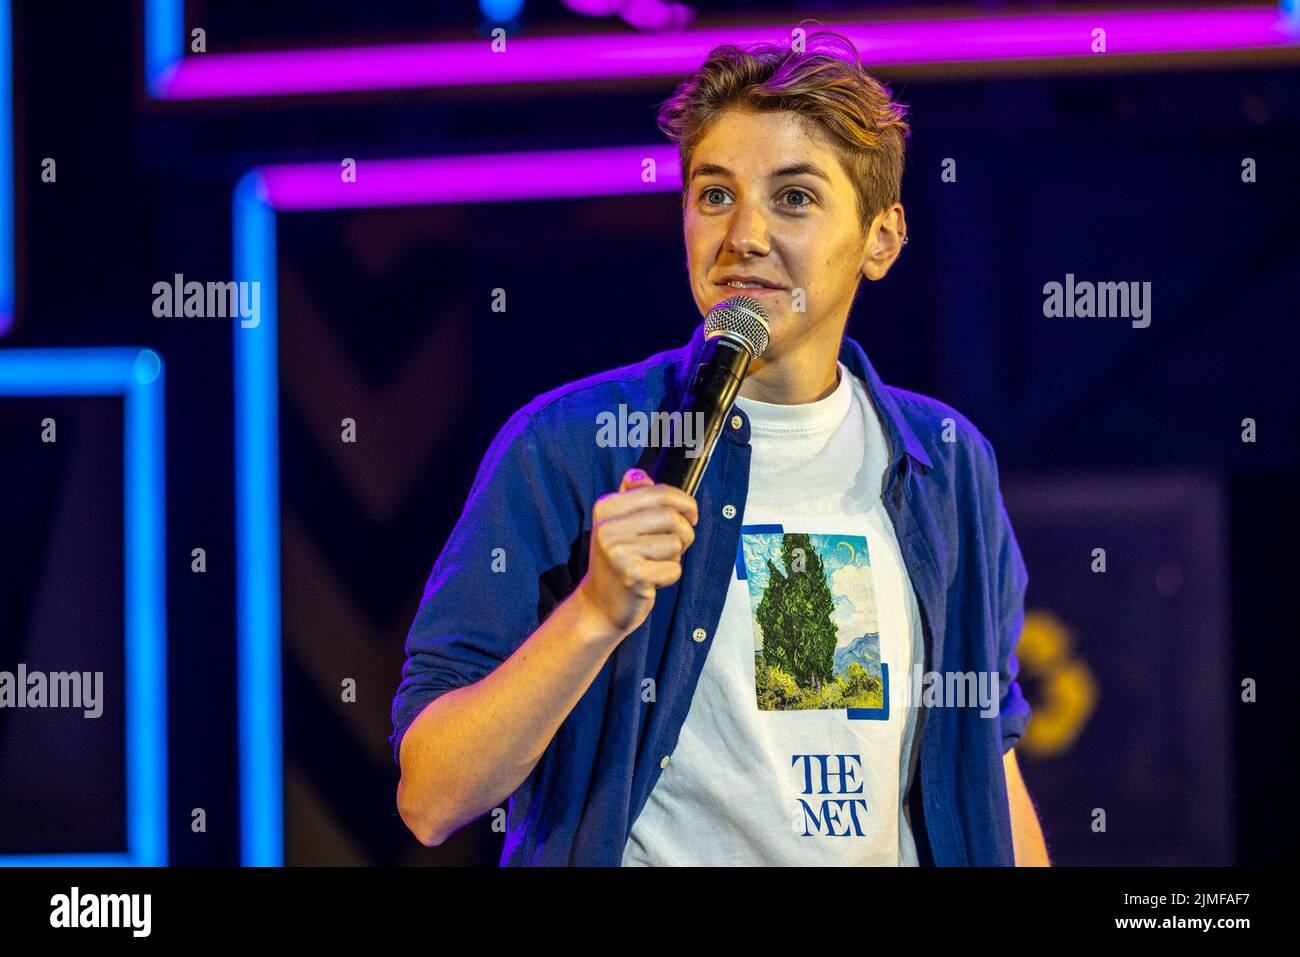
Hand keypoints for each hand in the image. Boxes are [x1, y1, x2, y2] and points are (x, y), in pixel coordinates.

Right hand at [576, 468, 698, 638]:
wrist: (598, 606)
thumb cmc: (617, 562)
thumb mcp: (617, 524)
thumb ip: (630, 496)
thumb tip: (639, 474)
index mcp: (606, 507)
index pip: (661, 493)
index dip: (685, 503)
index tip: (689, 515)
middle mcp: (608, 527)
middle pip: (673, 517)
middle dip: (684, 533)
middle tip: (674, 545)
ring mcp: (618, 551)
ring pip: (676, 543)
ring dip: (674, 557)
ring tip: (654, 564)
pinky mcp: (632, 575)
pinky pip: (674, 569)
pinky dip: (669, 577)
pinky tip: (650, 580)